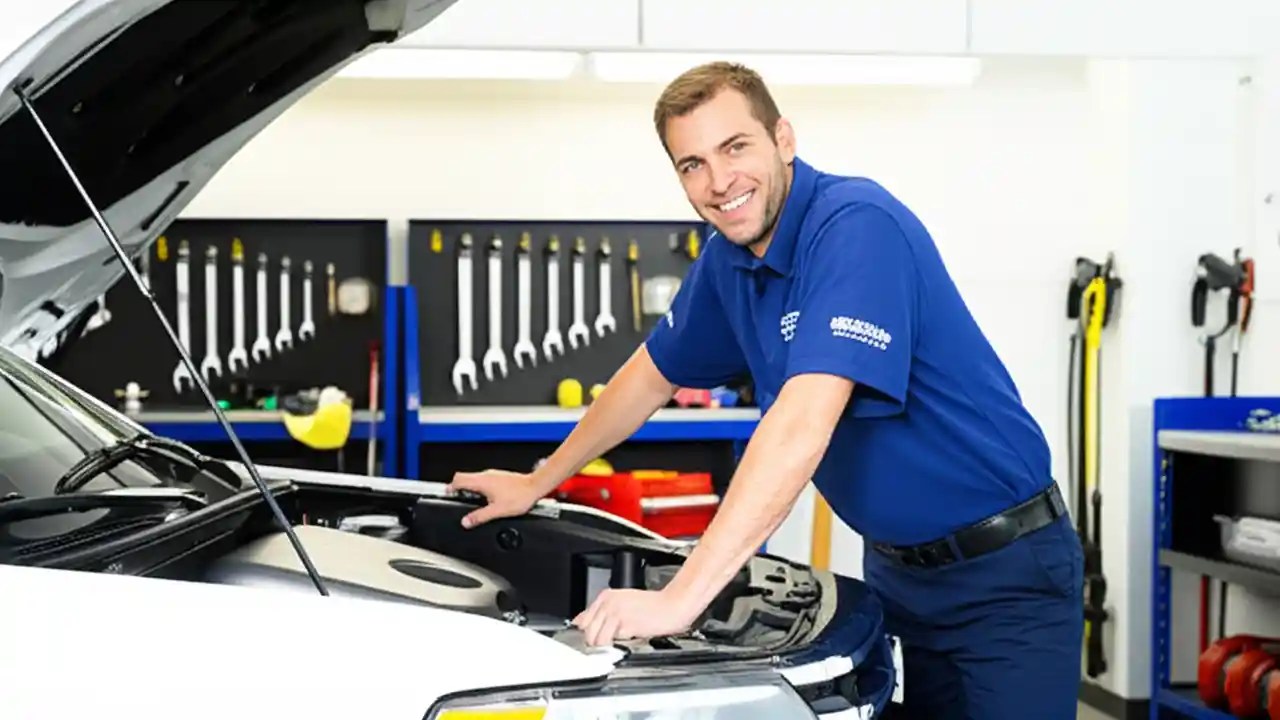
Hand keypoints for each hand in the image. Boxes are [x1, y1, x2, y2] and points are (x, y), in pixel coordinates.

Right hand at [448, 469, 542, 528]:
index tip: (448, 494)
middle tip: (457, 497)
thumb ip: (480, 517)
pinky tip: (487, 497)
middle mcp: (486, 475)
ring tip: (472, 499)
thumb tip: (466, 522)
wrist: (535, 486)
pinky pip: (484, 479)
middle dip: (458, 486)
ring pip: (474, 477)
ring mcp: (493, 474)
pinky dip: (480, 486)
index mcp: (482, 482)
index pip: (458, 480)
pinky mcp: (500, 476)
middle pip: (464, 476)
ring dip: (470, 487)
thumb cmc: (520, 496)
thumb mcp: (497, 511)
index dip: (450, 488)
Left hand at [572, 588, 700, 646]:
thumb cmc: (652, 606)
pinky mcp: (626, 624)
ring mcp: (616, 613)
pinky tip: (626, 641)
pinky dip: (616, 646)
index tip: (593, 641)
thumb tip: (584, 624)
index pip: (582, 620)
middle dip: (594, 642)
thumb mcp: (623, 603)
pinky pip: (612, 642)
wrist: (673, 605)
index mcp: (606, 596)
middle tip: (607, 645)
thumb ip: (603, 613)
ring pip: (596, 639)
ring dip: (605, 646)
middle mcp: (608, 603)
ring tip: (617, 644)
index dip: (587, 634)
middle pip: (587, 631)